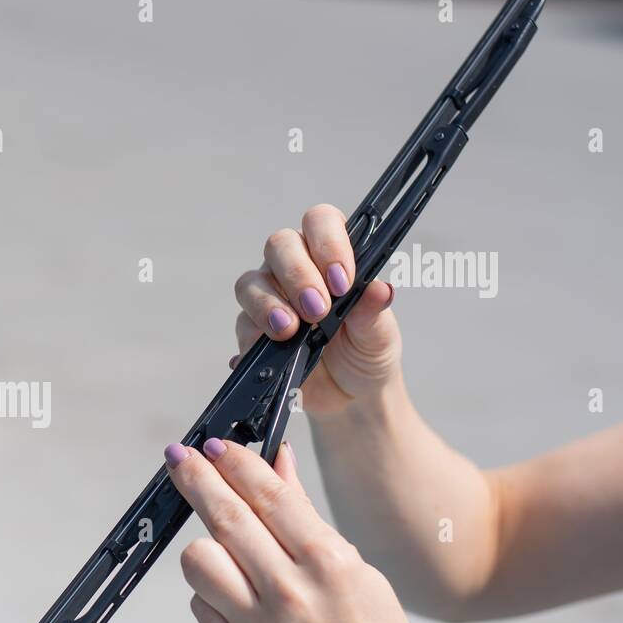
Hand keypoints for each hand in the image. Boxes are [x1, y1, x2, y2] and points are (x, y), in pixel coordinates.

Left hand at [163, 437, 448, 622]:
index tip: (213, 446)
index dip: (234, 464)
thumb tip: (275, 461)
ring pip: (199, 564)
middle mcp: (290, 593)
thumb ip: (305, 516)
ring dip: (204, 548)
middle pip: (225, 519)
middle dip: (195, 479)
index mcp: (328, 563)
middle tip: (178, 458)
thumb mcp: (354, 568)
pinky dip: (214, 598)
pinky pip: (203, 610)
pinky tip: (240, 602)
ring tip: (221, 550)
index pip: (267, 495)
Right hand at [232, 204, 401, 416]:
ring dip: (268, 304)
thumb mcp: (379, 335)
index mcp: (330, 256)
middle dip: (297, 275)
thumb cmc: (366, 353)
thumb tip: (380, 290)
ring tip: (290, 330)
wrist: (349, 399)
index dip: (327, 243)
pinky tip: (275, 351)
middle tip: (318, 310)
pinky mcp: (252, 331)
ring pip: (251, 282)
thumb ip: (374, 311)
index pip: (320, 222)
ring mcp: (269, 298)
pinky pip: (243, 325)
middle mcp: (294, 269)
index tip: (342, 281)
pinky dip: (256, 337)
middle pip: (279, 245)